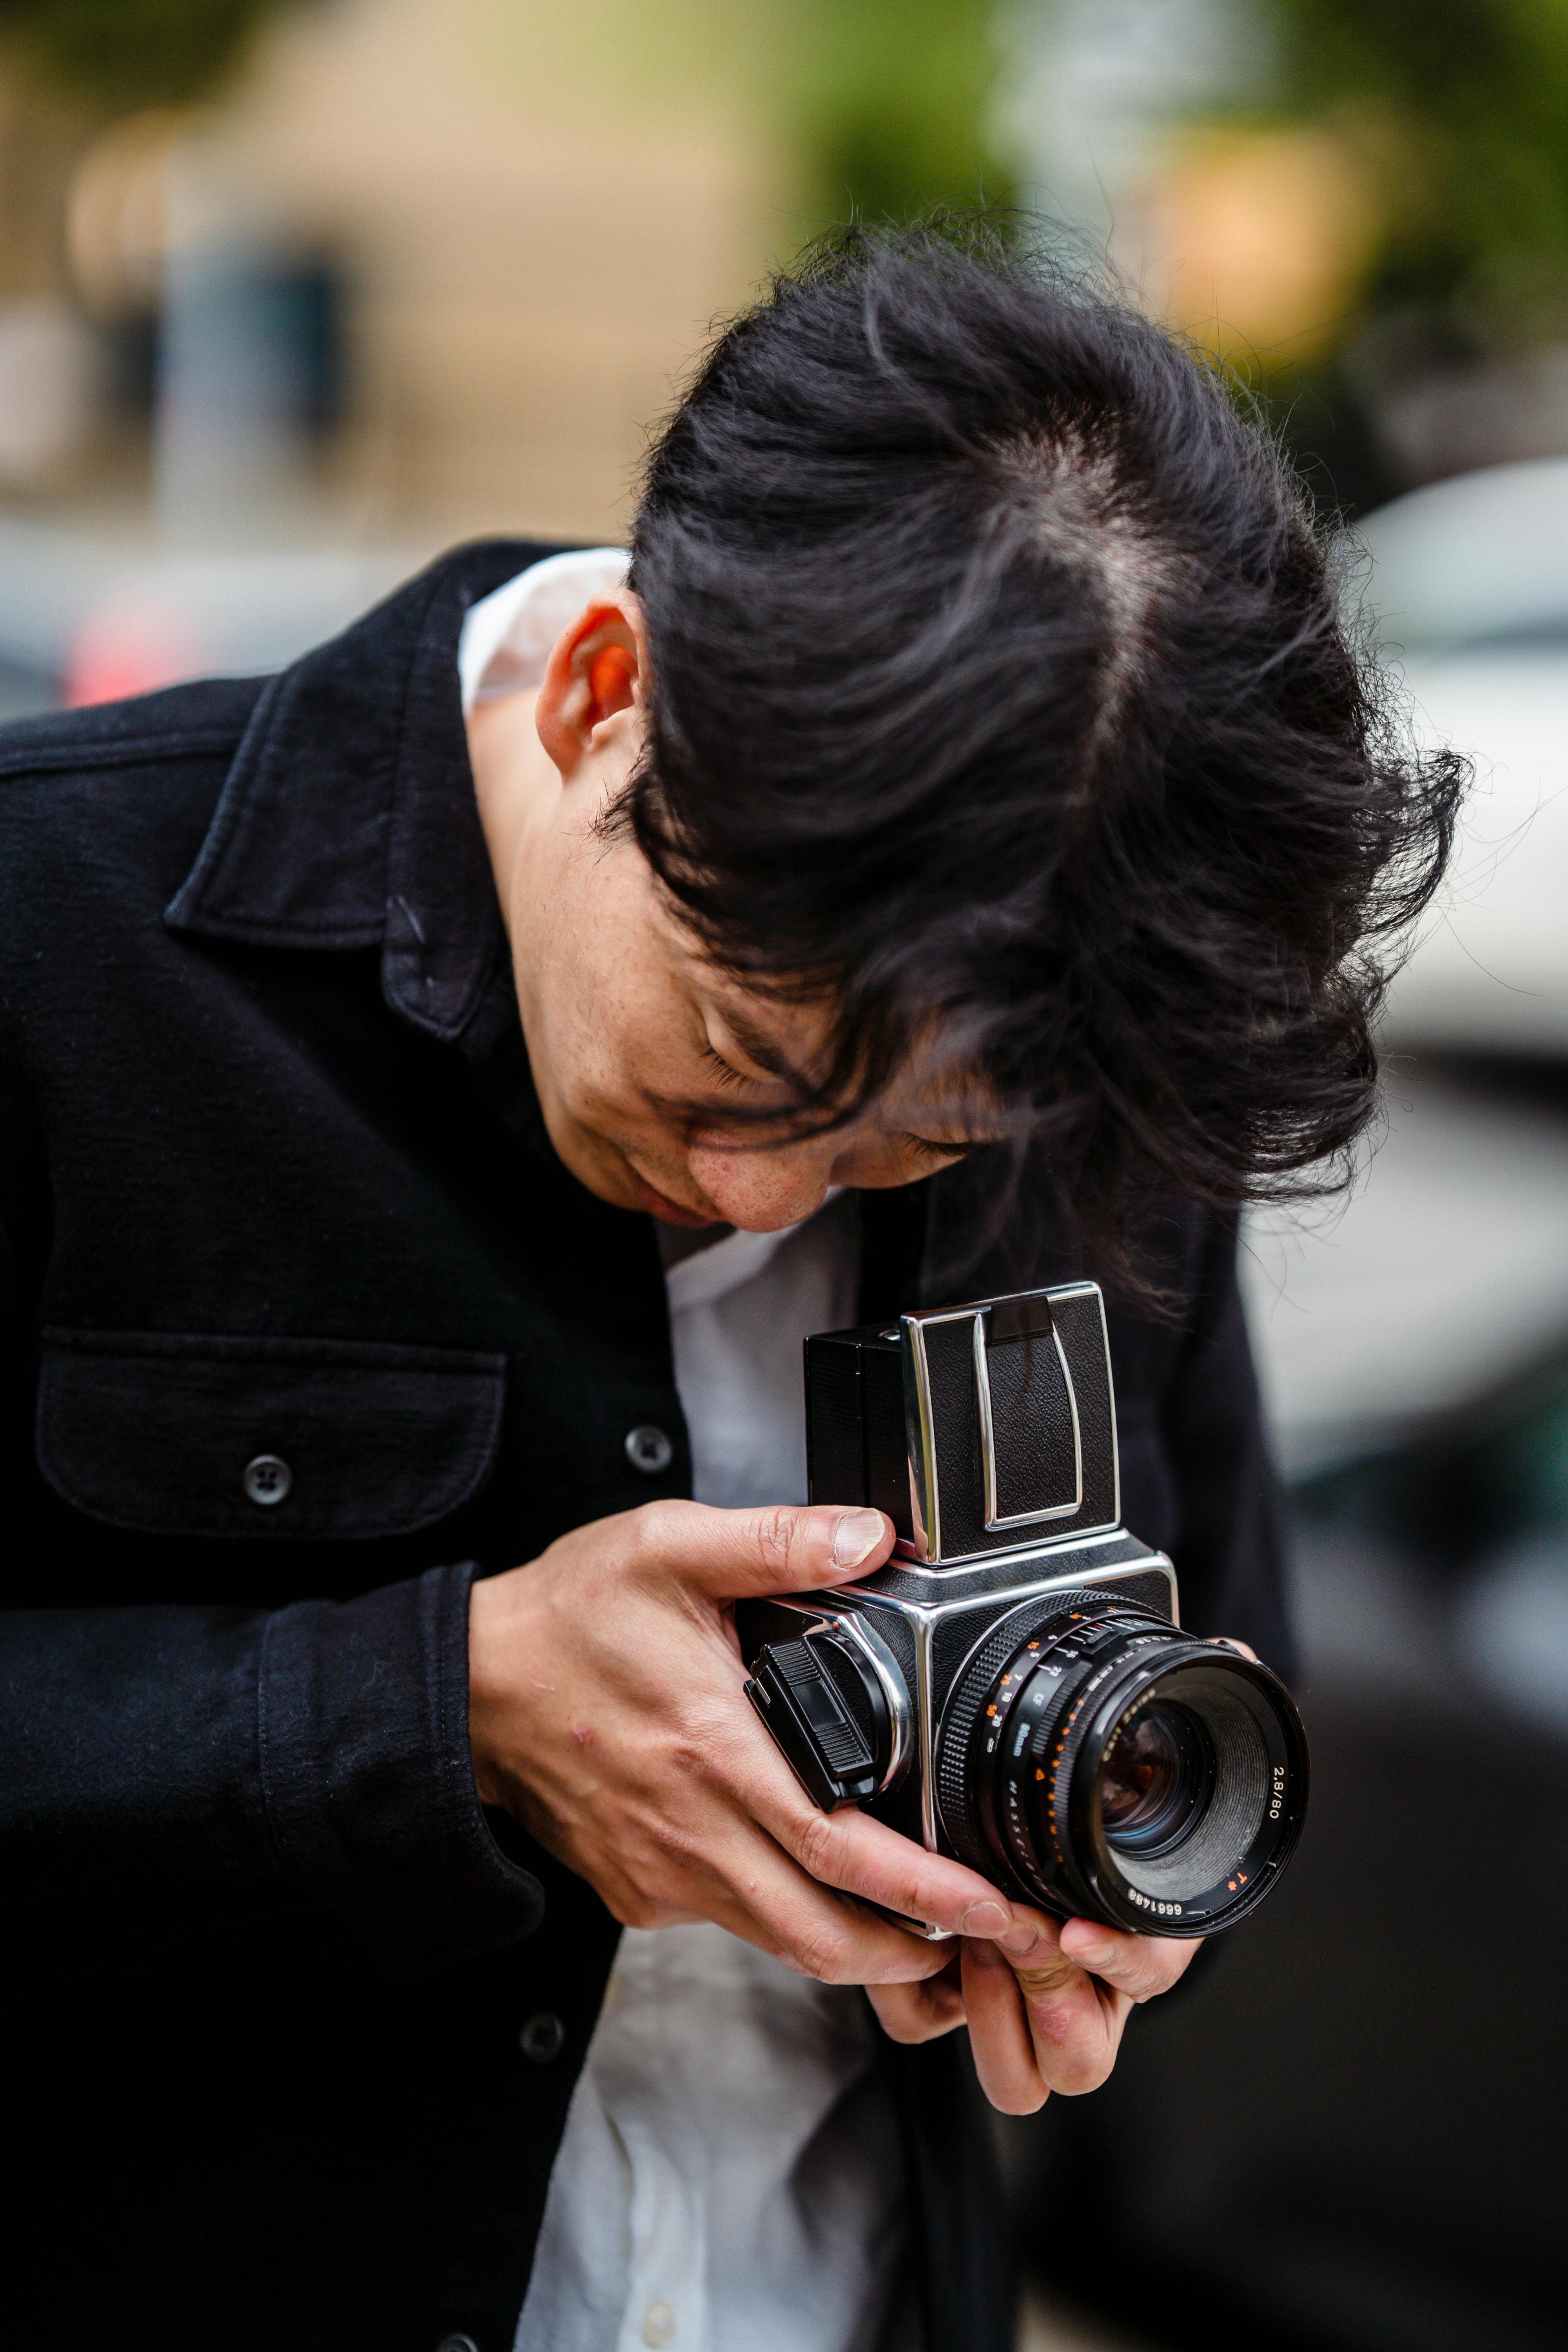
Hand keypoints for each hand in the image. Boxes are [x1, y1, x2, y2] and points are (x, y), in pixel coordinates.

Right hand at [468, 1498, 1025, 1985]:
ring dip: (858, 1949)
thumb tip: (872, 1536)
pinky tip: (822, 1890)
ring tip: (927, 1932)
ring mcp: (663, 1873)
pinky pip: (729, 1922)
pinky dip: (788, 1922)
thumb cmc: (567, 1616)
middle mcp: (692, 1831)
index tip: (989, 1907)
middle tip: (984, 1945)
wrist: (472, 1684)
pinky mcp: (638, 1891)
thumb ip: (778, 1540)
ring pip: (780, 1943)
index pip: (838, 1850)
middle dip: (914, 1957)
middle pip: (821, 1936)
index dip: (924, 1894)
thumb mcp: (669, 1546)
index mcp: (713, 1751)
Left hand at [865, 1624, 1259, 2106]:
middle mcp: (1091, 1985)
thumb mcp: (1144, 1741)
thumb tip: (1232, 1652)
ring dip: (996, 2015)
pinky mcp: (960, 1990)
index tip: (1076, 1930)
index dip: (1117, 1959)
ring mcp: (1027, 1998)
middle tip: (1015, 1930)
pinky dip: (926, 2000)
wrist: (1061, 1805)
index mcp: (1146, 1934)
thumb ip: (1182, 1700)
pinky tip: (928, 1938)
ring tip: (973, 1938)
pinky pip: (933, 2029)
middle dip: (1049, 2002)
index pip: (1147, 1974)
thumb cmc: (1107, 1784)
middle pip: (1082, 2060)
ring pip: (1022, 2075)